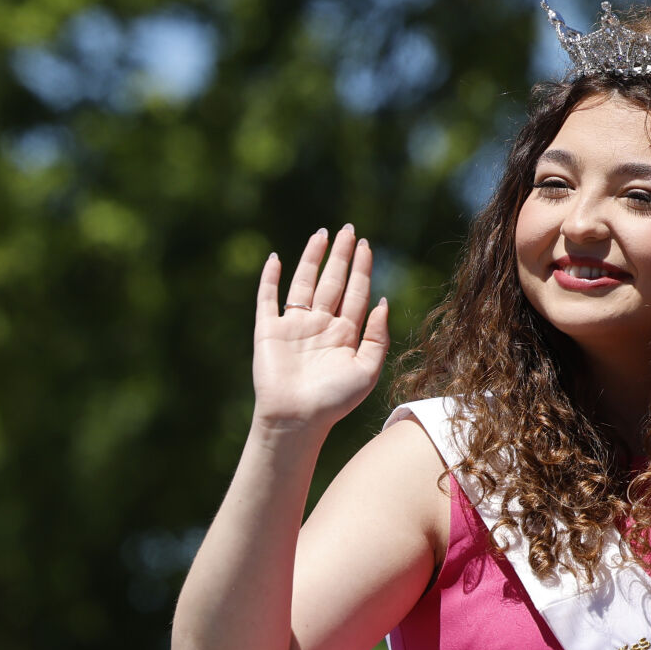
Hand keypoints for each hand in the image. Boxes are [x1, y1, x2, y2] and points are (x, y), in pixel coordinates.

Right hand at [251, 224, 390, 433]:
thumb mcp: (367, 371)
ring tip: (322, 234)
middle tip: (349, 230)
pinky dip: (270, 278)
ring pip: (304, 283)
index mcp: (344, 335)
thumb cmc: (333, 401)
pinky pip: (268, 298)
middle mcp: (320, 326)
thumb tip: (382, 302)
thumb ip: (377, 337)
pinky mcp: (268, 331)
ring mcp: (294, 326)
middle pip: (333, 282)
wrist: (296, 419)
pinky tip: (276, 258)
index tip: (366, 245)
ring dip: (312, 258)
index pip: (355, 293)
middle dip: (342, 256)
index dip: (361, 268)